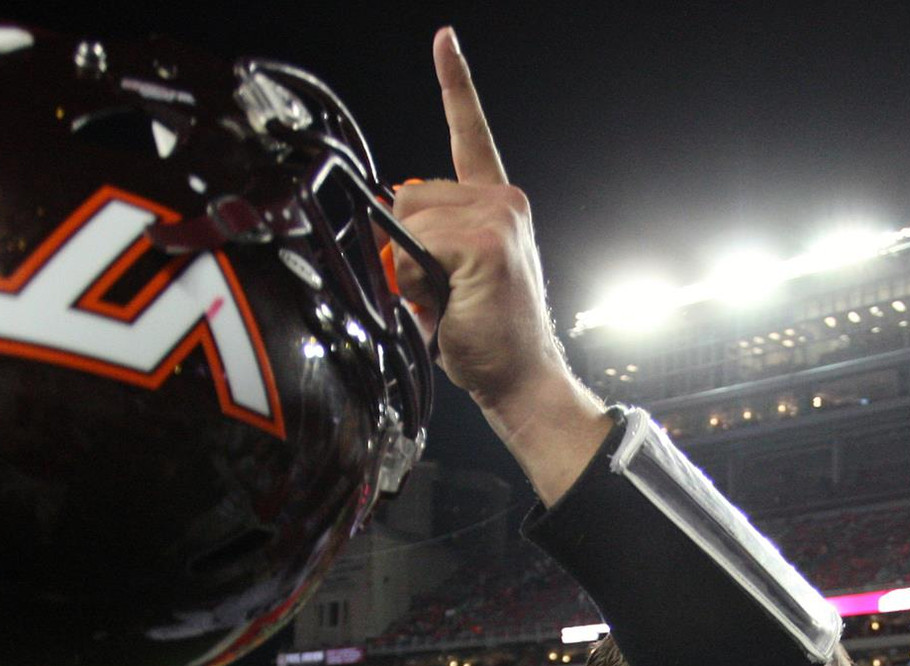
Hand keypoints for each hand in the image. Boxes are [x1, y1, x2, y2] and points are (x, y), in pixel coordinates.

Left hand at [393, 30, 600, 444]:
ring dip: (410, 269)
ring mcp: (498, 217)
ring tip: (445, 302)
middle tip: (436, 292)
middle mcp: (503, 200)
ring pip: (409, 219)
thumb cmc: (482, 338)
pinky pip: (418, 245)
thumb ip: (421, 241)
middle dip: (404, 245)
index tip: (444, 40)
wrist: (521, 380)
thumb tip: (387, 233)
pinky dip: (419, 281)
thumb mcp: (446, 279)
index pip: (470, 132)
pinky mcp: (488, 240)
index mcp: (495, 204)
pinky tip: (450, 304)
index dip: (455, 84)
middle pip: (408, 192)